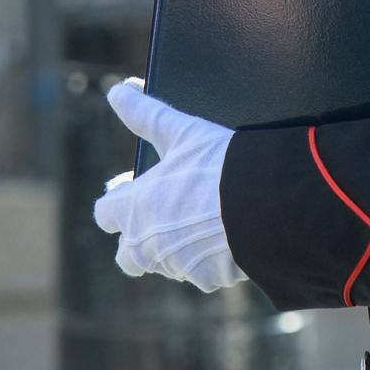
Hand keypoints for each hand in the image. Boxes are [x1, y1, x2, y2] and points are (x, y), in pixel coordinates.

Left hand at [93, 78, 247, 293]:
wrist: (264, 203)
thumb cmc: (218, 164)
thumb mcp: (182, 132)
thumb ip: (145, 114)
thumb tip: (116, 89)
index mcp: (135, 208)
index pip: (105, 214)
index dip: (117, 200)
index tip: (133, 188)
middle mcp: (147, 244)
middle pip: (126, 255)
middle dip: (138, 239)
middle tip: (164, 214)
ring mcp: (176, 266)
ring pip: (165, 263)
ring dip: (175, 247)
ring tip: (202, 219)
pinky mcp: (207, 279)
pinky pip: (201, 271)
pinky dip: (209, 257)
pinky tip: (227, 235)